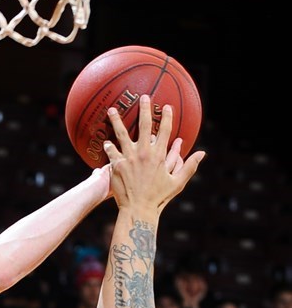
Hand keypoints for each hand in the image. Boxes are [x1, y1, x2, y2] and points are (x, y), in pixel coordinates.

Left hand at [104, 97, 204, 212]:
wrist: (138, 211)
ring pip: (122, 134)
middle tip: (143, 97)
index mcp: (159, 155)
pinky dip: (108, 146)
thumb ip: (189, 166)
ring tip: (112, 109)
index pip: (165, 130)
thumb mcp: (177, 183)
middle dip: (144, 109)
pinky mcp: (117, 166)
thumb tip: (202, 153)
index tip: (166, 106)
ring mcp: (129, 158)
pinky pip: (111, 152)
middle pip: (145, 125)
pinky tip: (105, 141)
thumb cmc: (158, 198)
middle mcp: (144, 153)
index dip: (167, 116)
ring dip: (117, 120)